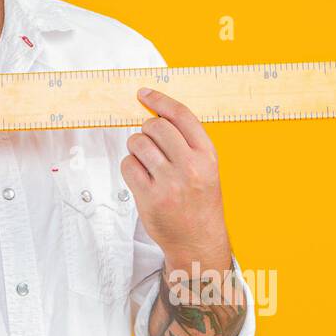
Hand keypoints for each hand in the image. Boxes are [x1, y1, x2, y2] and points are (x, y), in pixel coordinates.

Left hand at [120, 87, 228, 261]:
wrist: (198, 241)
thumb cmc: (200, 202)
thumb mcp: (207, 168)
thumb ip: (187, 142)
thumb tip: (156, 114)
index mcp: (208, 155)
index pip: (181, 115)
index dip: (159, 100)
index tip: (144, 94)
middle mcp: (191, 167)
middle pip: (155, 126)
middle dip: (147, 130)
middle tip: (150, 144)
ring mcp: (169, 183)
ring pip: (137, 143)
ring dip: (136, 149)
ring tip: (147, 163)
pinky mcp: (150, 197)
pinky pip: (127, 165)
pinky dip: (129, 167)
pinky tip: (141, 177)